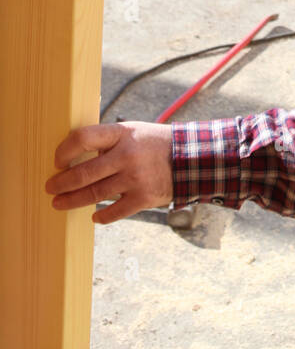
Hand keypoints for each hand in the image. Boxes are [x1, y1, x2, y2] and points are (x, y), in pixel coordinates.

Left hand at [45, 121, 173, 224]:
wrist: (190, 157)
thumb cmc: (153, 144)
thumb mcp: (132, 131)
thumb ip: (107, 140)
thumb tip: (73, 149)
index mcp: (121, 134)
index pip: (83, 138)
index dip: (64, 151)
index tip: (57, 161)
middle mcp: (126, 155)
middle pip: (84, 173)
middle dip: (61, 183)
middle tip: (50, 188)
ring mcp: (135, 178)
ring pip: (94, 195)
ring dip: (72, 201)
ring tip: (59, 203)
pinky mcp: (144, 198)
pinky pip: (114, 212)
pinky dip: (101, 217)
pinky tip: (94, 217)